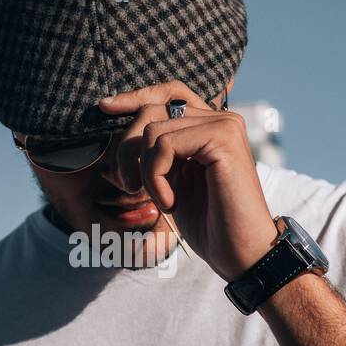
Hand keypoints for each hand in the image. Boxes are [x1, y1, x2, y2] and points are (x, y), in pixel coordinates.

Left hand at [97, 81, 278, 281]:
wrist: (241, 252)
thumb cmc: (209, 224)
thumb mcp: (174, 181)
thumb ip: (159, 152)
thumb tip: (125, 128)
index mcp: (211, 126)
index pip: (169, 93)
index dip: (135, 97)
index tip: (104, 106)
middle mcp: (221, 119)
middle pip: (153, 110)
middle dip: (128, 149)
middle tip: (128, 185)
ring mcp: (224, 125)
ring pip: (154, 130)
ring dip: (146, 172)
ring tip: (163, 200)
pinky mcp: (223, 137)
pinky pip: (165, 145)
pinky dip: (156, 178)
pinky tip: (171, 202)